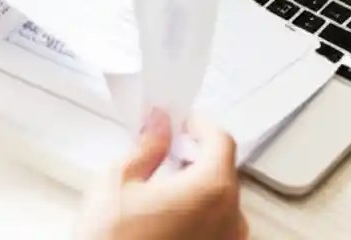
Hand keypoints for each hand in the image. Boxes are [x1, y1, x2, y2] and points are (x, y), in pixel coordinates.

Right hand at [76, 111, 247, 239]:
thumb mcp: (119, 182)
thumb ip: (148, 147)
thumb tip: (159, 124)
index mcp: (212, 189)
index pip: (221, 140)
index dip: (200, 125)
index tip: (182, 121)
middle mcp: (232, 218)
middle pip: (223, 172)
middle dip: (197, 157)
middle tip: (166, 151)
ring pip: (220, 202)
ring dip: (197, 188)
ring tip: (161, 189)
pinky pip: (216, 228)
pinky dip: (198, 216)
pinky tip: (166, 218)